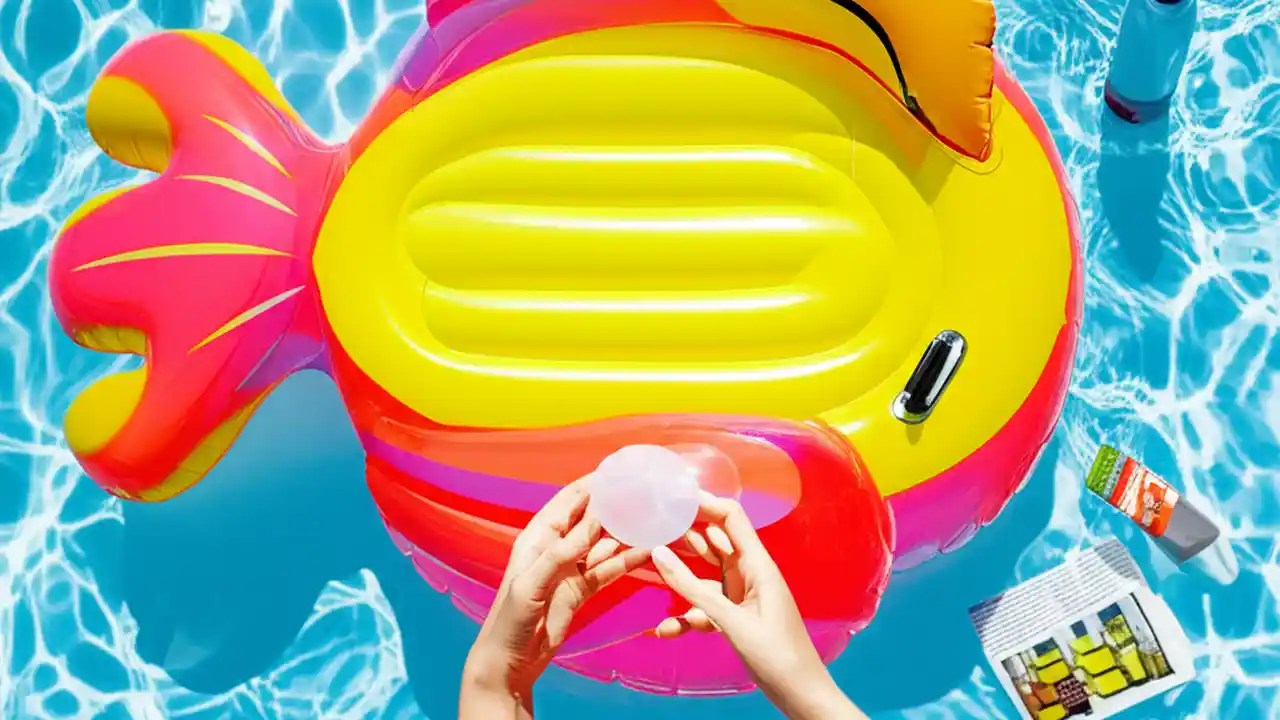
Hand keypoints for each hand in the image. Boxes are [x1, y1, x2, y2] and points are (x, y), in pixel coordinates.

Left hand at [460, 478, 650, 718]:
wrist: (510, 661)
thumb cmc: (511, 619)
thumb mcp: (533, 582)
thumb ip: (564, 551)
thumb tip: (596, 518)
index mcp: (539, 536)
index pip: (569, 500)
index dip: (593, 484)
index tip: (620, 470)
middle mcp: (557, 546)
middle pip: (591, 517)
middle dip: (616, 504)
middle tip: (647, 492)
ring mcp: (572, 568)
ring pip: (604, 542)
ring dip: (627, 532)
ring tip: (655, 519)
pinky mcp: (583, 588)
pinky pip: (610, 568)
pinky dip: (628, 560)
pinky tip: (650, 551)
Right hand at [650, 493, 867, 719]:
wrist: (802, 697)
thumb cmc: (778, 656)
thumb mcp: (731, 621)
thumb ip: (692, 589)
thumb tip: (659, 553)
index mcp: (758, 565)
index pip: (730, 517)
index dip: (702, 503)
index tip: (669, 499)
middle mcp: (749, 574)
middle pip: (712, 542)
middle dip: (681, 536)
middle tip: (646, 529)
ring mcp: (742, 596)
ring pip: (703, 577)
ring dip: (678, 578)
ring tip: (644, 569)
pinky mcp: (735, 618)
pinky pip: (704, 608)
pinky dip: (686, 617)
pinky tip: (664, 631)